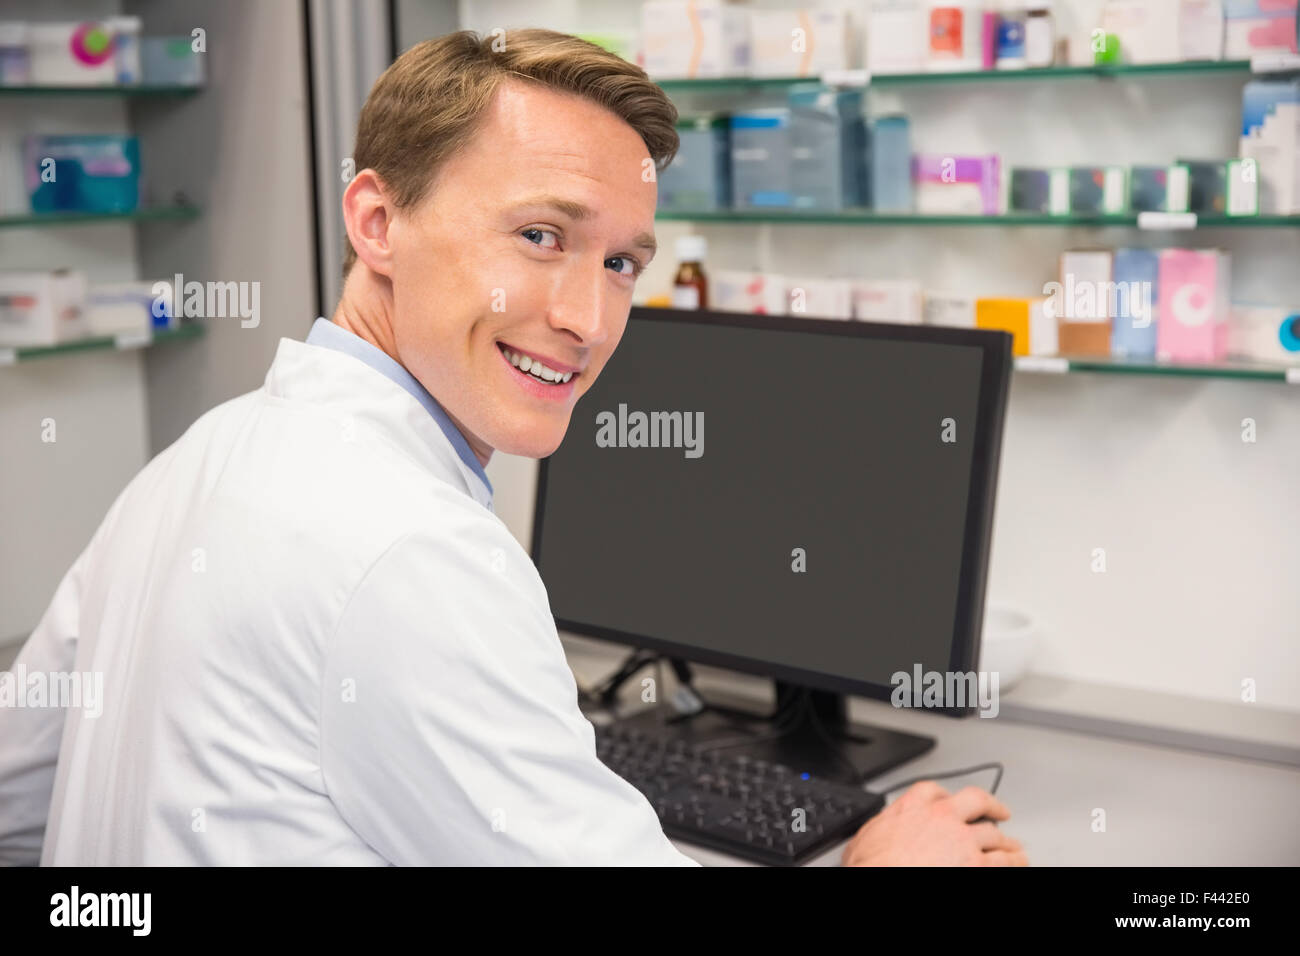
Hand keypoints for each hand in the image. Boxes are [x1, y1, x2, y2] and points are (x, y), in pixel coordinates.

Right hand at [841, 781, 1027, 865]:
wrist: (880, 876)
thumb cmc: (872, 864)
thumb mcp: (865, 836)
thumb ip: (880, 828)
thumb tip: (873, 837)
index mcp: (913, 807)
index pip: (933, 792)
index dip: (944, 795)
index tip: (949, 800)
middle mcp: (943, 818)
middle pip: (975, 801)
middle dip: (991, 805)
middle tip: (999, 811)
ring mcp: (963, 840)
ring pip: (995, 834)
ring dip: (1007, 841)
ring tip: (1015, 848)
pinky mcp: (976, 864)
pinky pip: (1004, 861)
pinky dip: (1014, 861)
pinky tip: (1018, 864)